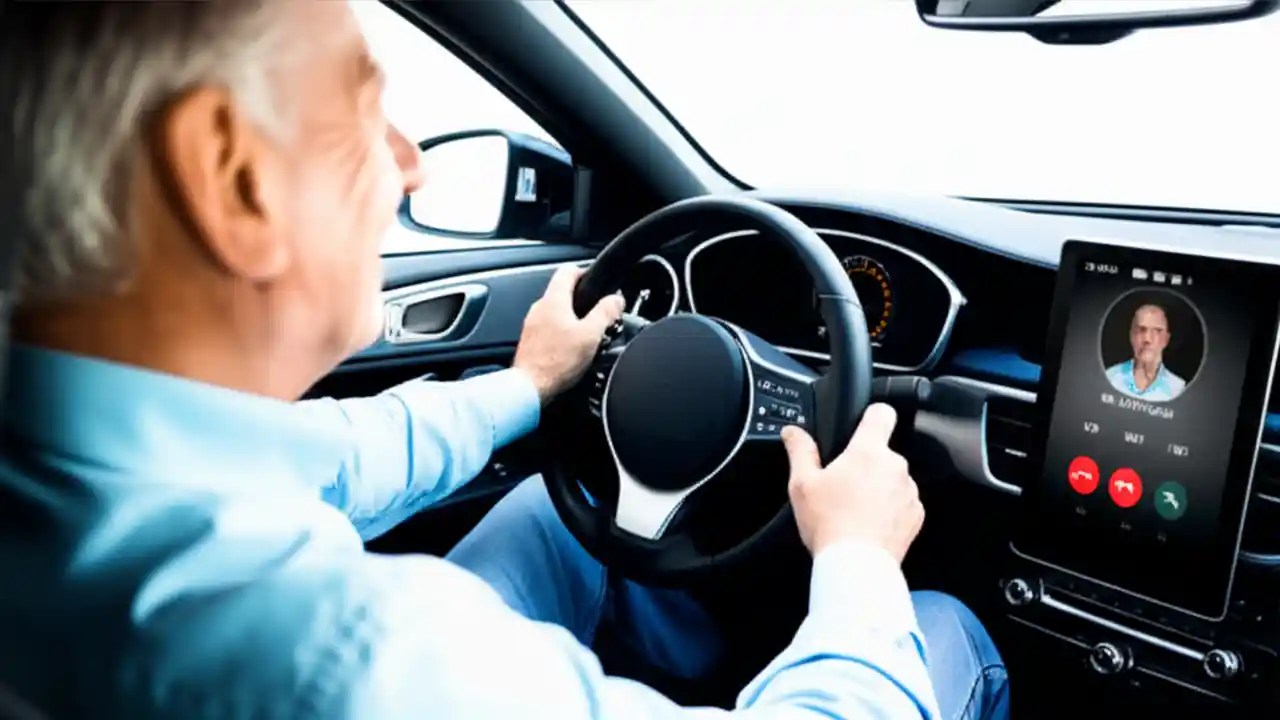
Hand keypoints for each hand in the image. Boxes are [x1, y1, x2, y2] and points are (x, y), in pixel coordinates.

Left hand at [512, 266, 624, 403]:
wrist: (530, 388)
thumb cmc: (556, 363)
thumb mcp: (590, 335)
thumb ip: (605, 313)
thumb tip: (616, 299)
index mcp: (553, 300)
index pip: (568, 271)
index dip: (585, 272)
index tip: (597, 283)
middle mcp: (539, 308)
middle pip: (562, 292)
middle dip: (581, 300)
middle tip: (598, 312)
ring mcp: (532, 325)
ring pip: (555, 312)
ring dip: (571, 318)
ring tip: (587, 333)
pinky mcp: (530, 341)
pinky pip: (548, 328)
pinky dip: (561, 332)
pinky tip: (571, 348)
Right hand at [782, 403, 923, 562]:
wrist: (856, 566)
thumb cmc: (829, 524)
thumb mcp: (802, 484)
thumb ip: (799, 451)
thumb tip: (792, 432)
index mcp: (868, 451)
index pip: (881, 413)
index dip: (871, 415)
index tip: (862, 425)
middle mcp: (895, 467)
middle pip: (881, 452)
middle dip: (864, 465)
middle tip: (842, 486)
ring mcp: (908, 492)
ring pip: (892, 479)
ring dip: (878, 488)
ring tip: (854, 510)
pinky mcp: (915, 515)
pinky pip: (902, 504)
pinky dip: (888, 511)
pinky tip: (867, 525)